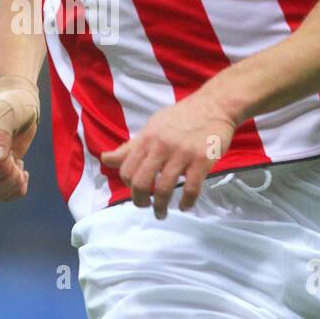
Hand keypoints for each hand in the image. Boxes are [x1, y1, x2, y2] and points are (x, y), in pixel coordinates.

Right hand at [0, 76, 38, 201]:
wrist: (19, 102)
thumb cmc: (12, 104)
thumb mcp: (7, 113)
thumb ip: (0, 134)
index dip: (3, 171)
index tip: (13, 157)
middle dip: (11, 179)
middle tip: (19, 162)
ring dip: (14, 186)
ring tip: (21, 169)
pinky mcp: (0, 171)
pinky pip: (5, 193)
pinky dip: (18, 188)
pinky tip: (23, 172)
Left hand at [100, 89, 237, 218]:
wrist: (214, 106)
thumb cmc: (180, 117)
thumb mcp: (151, 127)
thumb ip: (130, 147)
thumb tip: (105, 159)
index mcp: (147, 139)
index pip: (126, 169)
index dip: (128, 185)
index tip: (136, 189)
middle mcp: (161, 147)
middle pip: (141, 182)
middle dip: (140, 200)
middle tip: (145, 206)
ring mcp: (182, 154)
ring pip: (164, 189)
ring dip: (161, 207)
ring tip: (161, 213)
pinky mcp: (202, 161)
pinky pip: (191, 189)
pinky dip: (186, 202)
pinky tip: (185, 206)